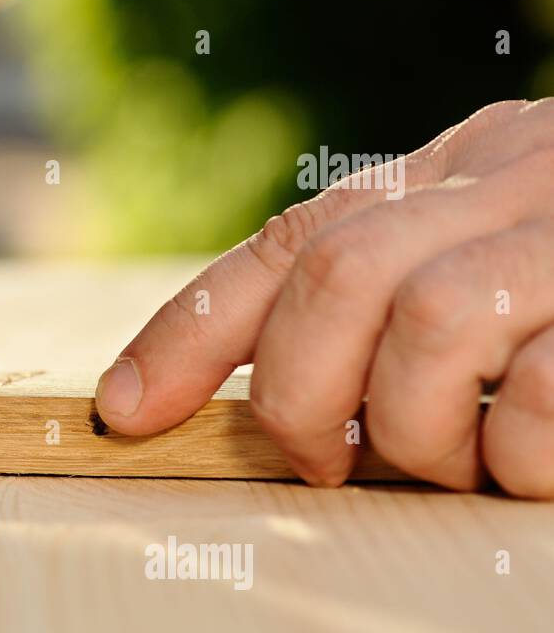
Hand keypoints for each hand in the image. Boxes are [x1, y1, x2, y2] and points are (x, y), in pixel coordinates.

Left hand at [94, 98, 553, 496]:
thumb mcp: (489, 245)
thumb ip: (391, 285)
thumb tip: (271, 391)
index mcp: (459, 167)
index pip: (293, 239)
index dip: (191, 330)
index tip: (121, 408)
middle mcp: (511, 180)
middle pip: (335, 270)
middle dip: (296, 392)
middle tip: (321, 466)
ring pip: (427, 321)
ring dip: (413, 428)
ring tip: (454, 464)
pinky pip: (544, 393)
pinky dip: (516, 452)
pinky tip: (527, 462)